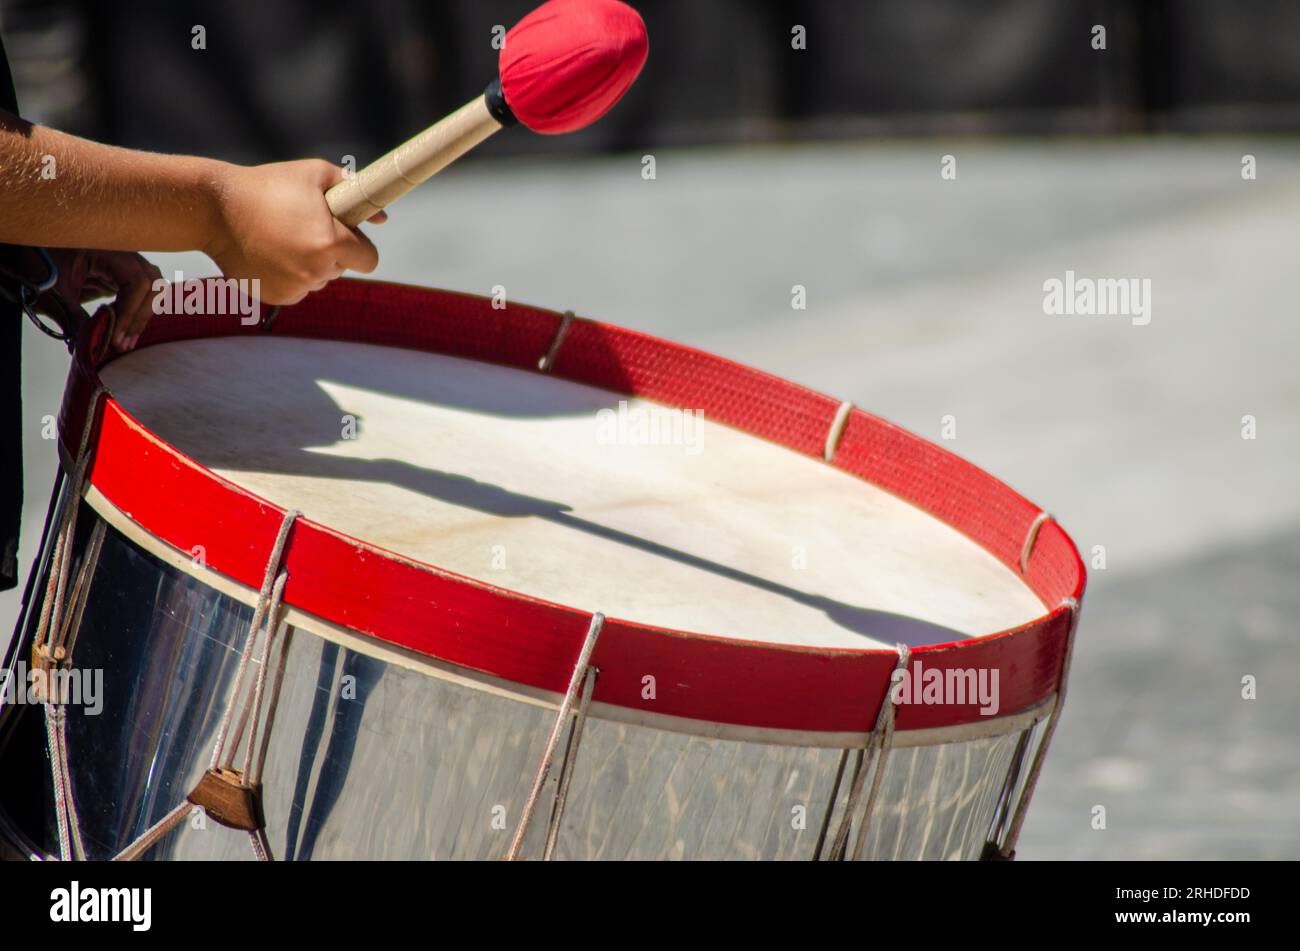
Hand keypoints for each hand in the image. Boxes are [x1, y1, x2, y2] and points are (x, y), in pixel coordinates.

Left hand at [42, 248, 162, 350]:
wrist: (38, 254)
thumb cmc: (44, 264)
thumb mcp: (57, 290)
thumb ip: (74, 317)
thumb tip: (90, 347)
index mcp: (108, 251)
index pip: (136, 282)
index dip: (130, 312)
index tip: (116, 337)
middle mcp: (124, 255)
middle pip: (152, 286)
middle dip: (139, 318)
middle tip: (123, 343)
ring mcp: (127, 264)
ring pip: (152, 291)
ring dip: (141, 318)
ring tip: (126, 341)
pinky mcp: (124, 275)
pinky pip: (142, 294)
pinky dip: (136, 313)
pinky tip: (124, 330)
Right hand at [204, 160, 384, 305]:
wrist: (214, 209)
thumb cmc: (268, 185)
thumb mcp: (314, 174)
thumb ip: (353, 189)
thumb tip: (382, 218)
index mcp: (331, 244)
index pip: (369, 259)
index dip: (360, 245)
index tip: (346, 234)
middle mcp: (316, 272)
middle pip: (342, 269)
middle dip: (332, 251)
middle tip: (305, 227)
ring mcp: (294, 288)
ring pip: (319, 280)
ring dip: (310, 264)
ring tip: (282, 236)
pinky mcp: (275, 298)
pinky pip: (296, 289)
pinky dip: (288, 275)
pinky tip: (269, 252)